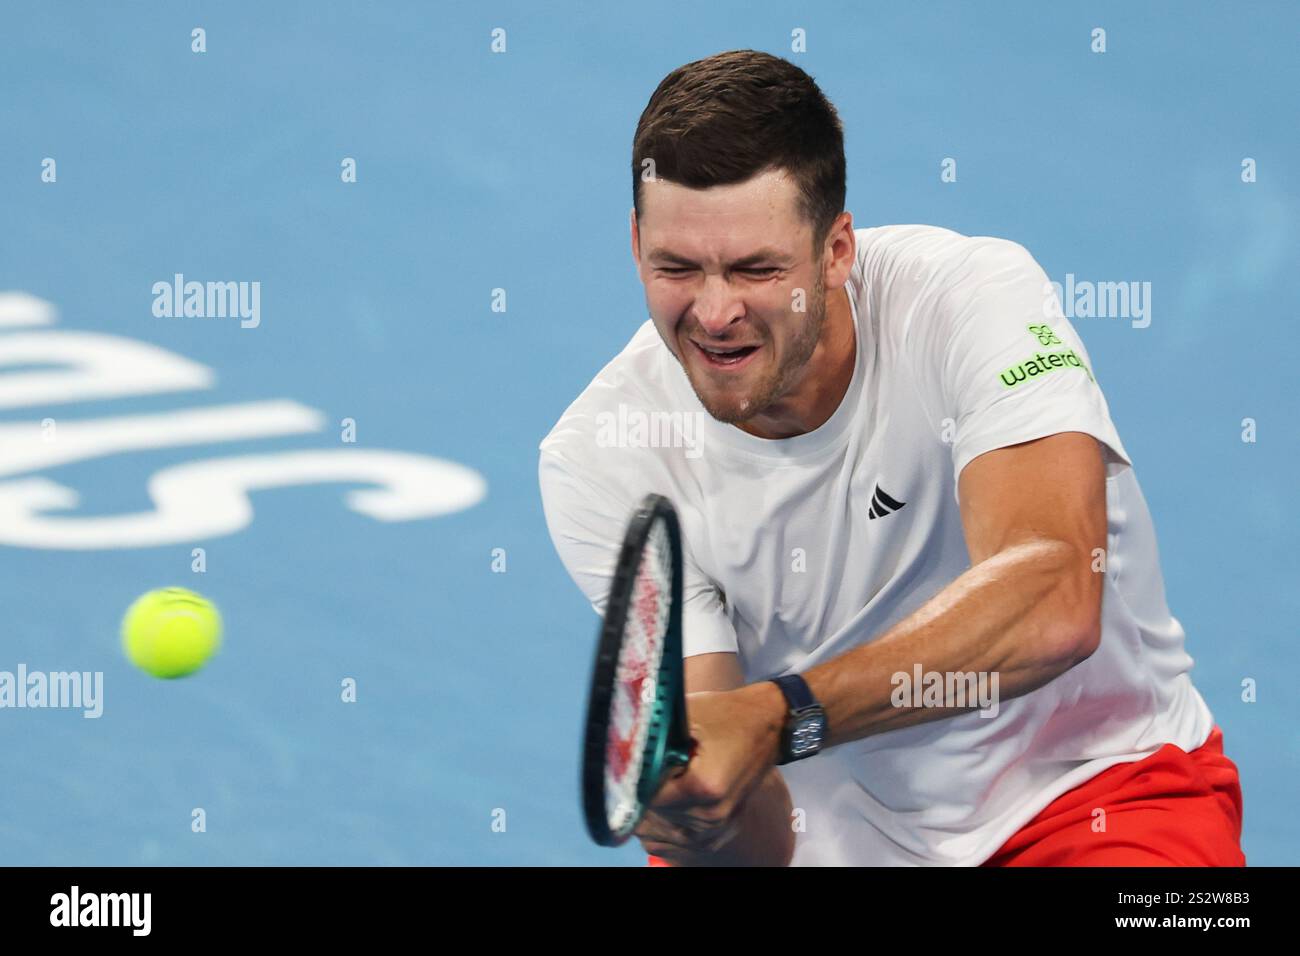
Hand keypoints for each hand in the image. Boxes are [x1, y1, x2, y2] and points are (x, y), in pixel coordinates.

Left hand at [633, 683, 784, 863]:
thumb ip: (651, 733)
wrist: (769, 724)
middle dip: (646, 792)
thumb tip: (617, 750)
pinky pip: (678, 838)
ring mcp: (718, 826)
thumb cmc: (727, 714)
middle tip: (652, 764)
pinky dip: (667, 822)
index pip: (648, 796)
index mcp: (704, 787)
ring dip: (655, 808)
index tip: (636, 761)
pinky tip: (669, 797)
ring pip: (664, 829)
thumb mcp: (685, 714)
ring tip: (665, 776)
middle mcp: (712, 815)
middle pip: (654, 815)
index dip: (638, 778)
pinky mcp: (721, 830)